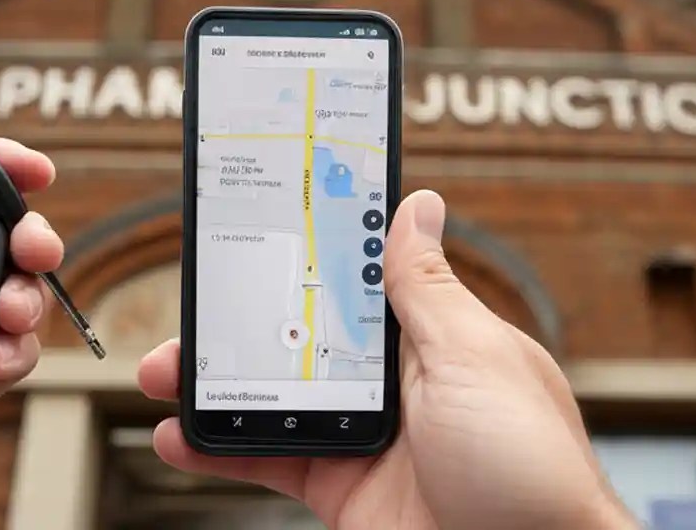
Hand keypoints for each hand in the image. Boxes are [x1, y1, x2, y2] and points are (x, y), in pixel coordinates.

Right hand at [139, 190, 635, 529]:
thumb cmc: (530, 464)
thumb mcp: (473, 356)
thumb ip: (426, 288)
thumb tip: (417, 207)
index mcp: (434, 335)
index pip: (360, 279)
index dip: (309, 254)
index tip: (260, 223)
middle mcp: (397, 383)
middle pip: (303, 336)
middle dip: (243, 320)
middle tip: (193, 306)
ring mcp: (367, 436)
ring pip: (276, 396)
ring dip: (217, 384)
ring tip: (165, 373)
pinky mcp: (343, 488)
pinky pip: (271, 459)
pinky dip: (222, 450)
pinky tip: (182, 437)